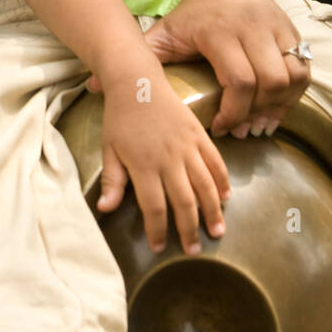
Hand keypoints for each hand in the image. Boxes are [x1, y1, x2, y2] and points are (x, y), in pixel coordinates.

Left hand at [96, 69, 230, 255]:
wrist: (137, 81)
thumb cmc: (119, 118)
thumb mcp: (109, 149)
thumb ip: (112, 181)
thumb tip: (104, 209)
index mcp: (144, 164)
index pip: (155, 207)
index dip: (158, 230)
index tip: (158, 247)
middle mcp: (169, 158)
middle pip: (184, 202)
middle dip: (189, 230)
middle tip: (192, 250)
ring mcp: (187, 146)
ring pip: (205, 186)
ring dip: (213, 211)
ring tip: (217, 232)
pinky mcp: (199, 134)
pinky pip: (216, 162)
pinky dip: (223, 181)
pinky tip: (226, 198)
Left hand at [137, 0, 310, 137]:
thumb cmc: (194, 14)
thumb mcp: (166, 31)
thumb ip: (140, 56)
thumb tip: (97, 86)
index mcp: (219, 30)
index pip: (238, 80)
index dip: (232, 112)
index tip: (218, 128)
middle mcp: (253, 28)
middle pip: (269, 81)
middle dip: (257, 113)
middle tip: (240, 130)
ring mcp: (277, 29)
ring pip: (292, 77)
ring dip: (278, 106)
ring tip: (258, 123)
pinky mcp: (294, 33)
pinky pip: (304, 71)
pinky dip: (293, 96)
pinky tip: (275, 110)